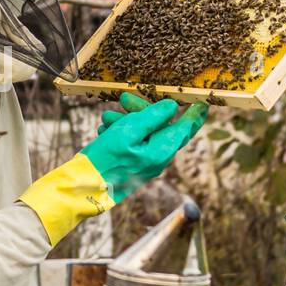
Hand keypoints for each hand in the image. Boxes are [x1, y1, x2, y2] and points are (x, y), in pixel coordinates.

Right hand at [82, 93, 207, 201]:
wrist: (83, 186)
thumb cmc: (104, 159)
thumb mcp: (127, 131)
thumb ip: (151, 117)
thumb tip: (171, 107)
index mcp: (160, 152)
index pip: (184, 129)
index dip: (194, 114)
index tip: (203, 101)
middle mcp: (158, 160)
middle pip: (162, 129)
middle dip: (144, 110)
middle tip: (126, 99)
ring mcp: (146, 164)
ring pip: (145, 134)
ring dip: (127, 121)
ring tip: (106, 117)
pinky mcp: (135, 166)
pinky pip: (135, 143)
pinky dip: (122, 132)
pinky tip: (105, 129)